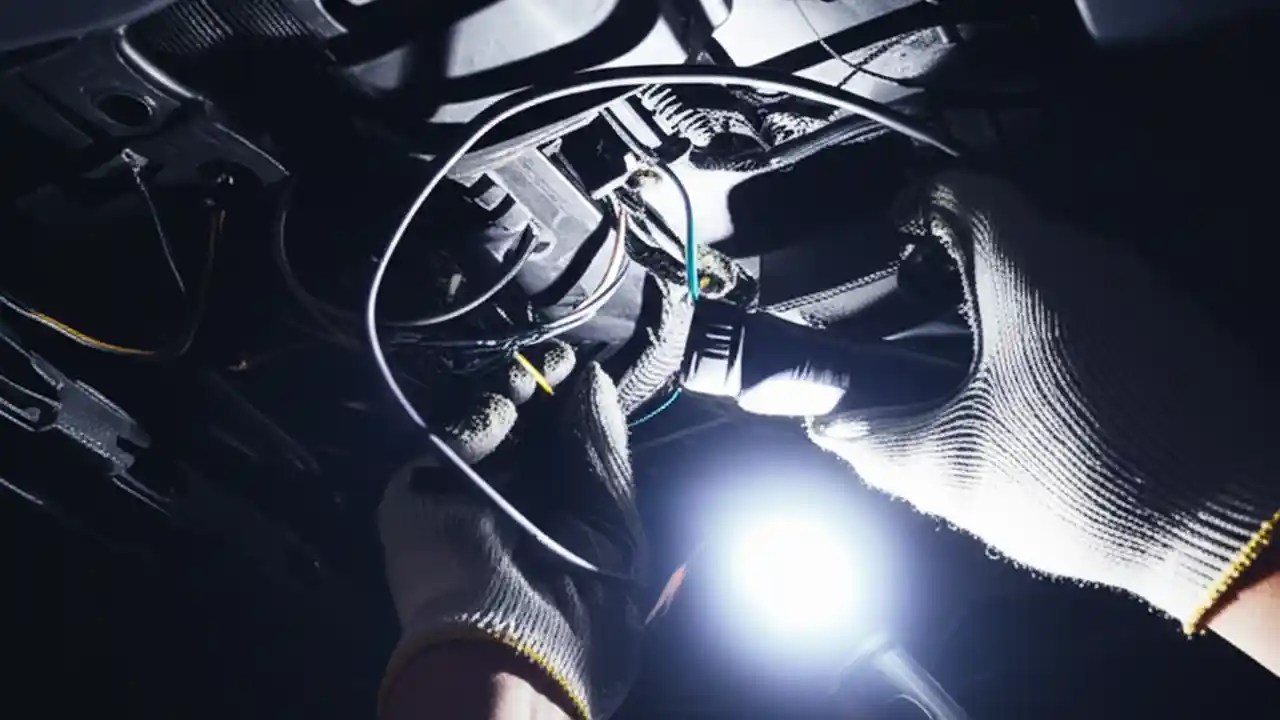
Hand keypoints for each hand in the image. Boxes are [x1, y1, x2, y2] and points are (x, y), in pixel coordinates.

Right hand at [378, 346, 644, 719]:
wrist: (514, 658)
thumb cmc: (579, 611)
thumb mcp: (612, 530)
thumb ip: (602, 454)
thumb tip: (595, 382)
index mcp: (555, 515)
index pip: (560, 443)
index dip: (573, 404)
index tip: (586, 370)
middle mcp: (508, 501)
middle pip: (520, 425)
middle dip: (542, 388)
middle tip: (558, 361)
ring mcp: (461, 495)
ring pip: (482, 420)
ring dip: (512, 390)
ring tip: (536, 376)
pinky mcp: (419, 492)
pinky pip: (452, 437)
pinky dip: (482, 418)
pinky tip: (506, 412)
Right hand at [808, 172, 1279, 633]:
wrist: (1234, 524)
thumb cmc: (1077, 477)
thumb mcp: (951, 470)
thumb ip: (871, 441)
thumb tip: (827, 425)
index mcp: (1028, 269)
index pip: (957, 192)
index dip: (910, 205)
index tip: (885, 241)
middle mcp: (1092, 259)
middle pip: (1007, 230)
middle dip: (952, 262)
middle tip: (913, 311)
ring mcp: (1146, 291)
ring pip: (1056, 269)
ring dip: (1009, 300)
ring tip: (971, 360)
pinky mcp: (1180, 329)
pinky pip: (1099, 305)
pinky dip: (1056, 329)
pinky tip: (1043, 392)